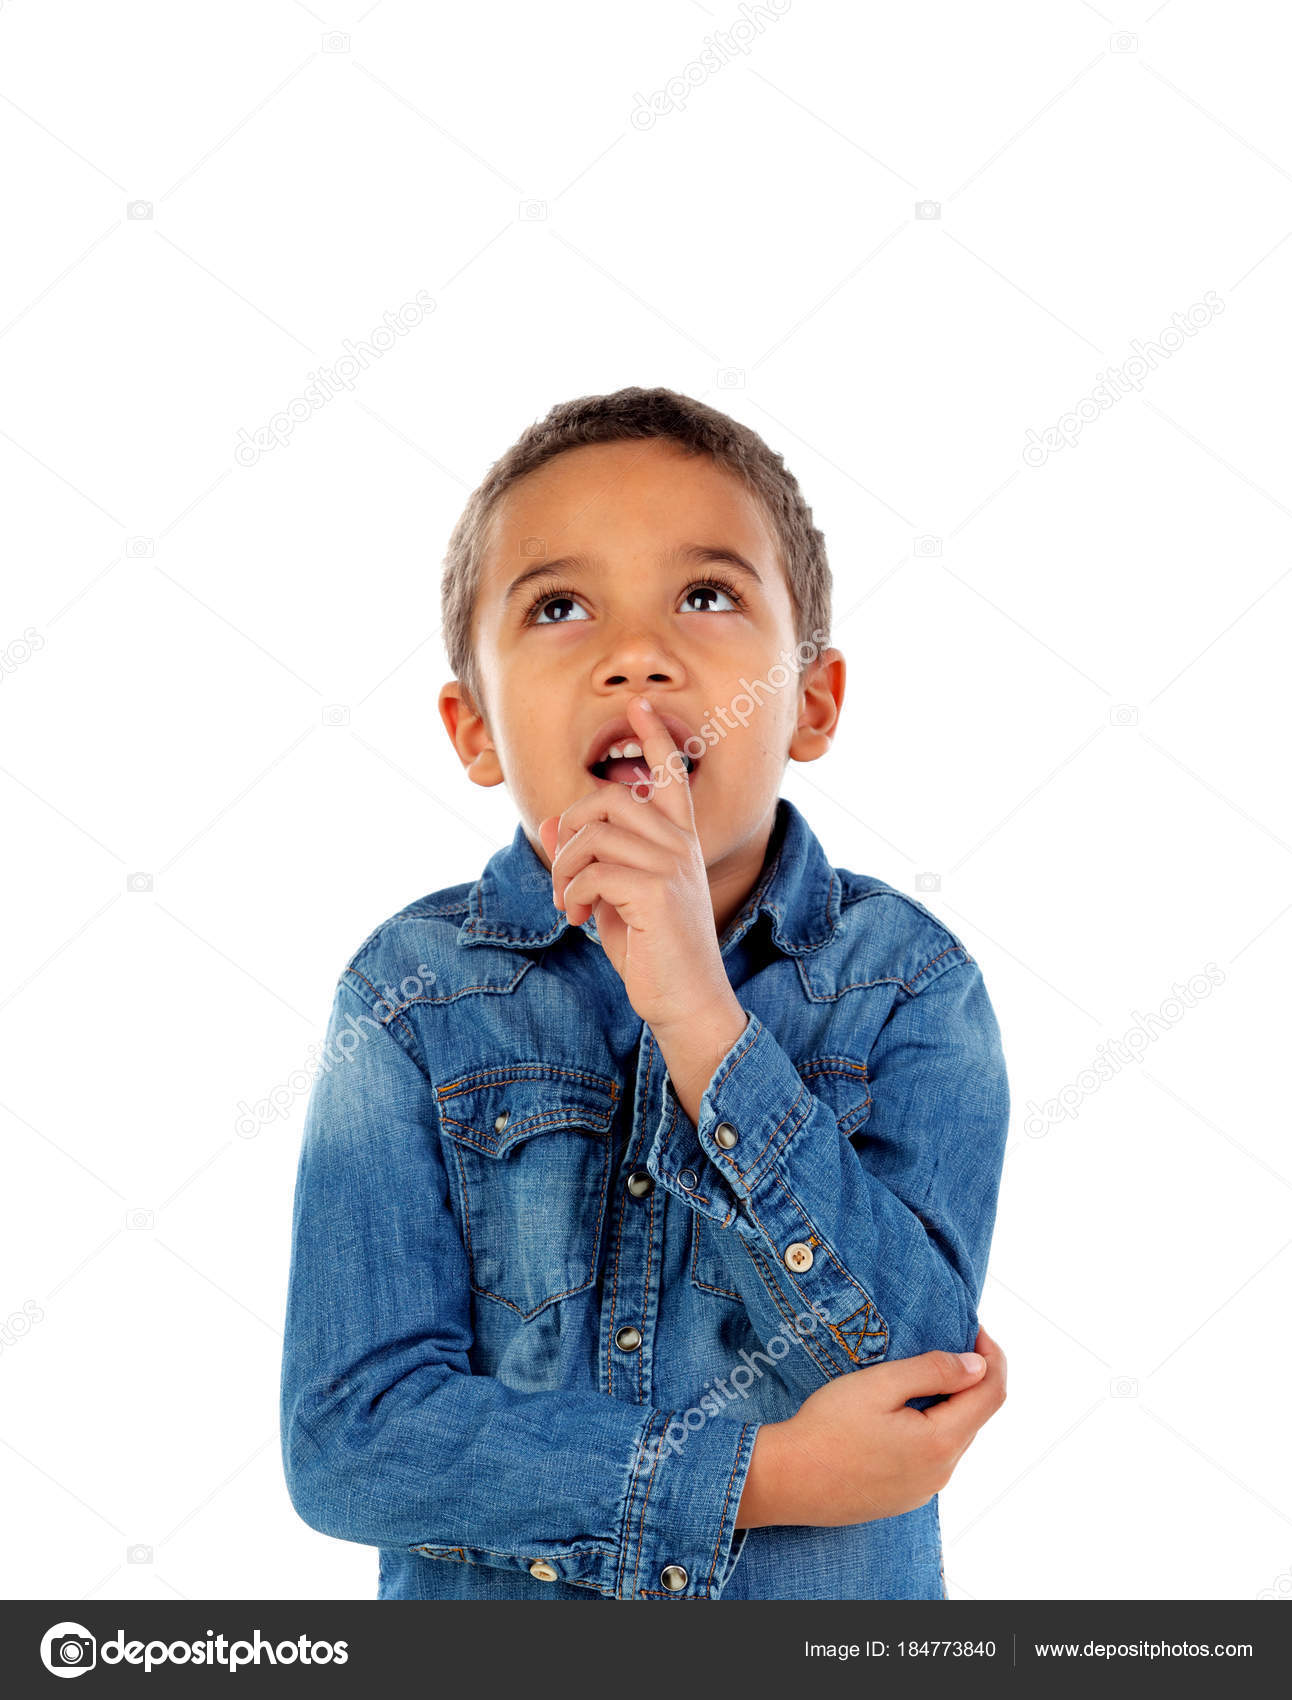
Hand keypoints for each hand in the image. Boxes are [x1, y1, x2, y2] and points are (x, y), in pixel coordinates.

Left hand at [537, 696, 735, 1034]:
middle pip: (611, 799)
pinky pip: (593, 871)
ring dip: (565, 870)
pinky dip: (574, 895)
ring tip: (568, 903)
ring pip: (594, 835)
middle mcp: (680, 846)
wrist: (687, 1002)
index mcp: (679, 842)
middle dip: (571, 827)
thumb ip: (589, 860)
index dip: (654, 736)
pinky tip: (579, 920)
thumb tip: (549, 824)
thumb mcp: (615, 899)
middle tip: (564, 871)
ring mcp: (672, 866)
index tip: (639, 705)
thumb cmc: (654, 953)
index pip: (671, 775)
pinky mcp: (657, 892)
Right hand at [736, 1325, 1007, 1527]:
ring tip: (920, 1377)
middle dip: (972, 1379)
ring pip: (954, 1438)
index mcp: (940, 1443)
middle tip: (948, 1344)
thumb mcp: (880, 1385)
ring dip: (950, 1405)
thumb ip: (933, 1371)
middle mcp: (941, 1473)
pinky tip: (901, 1415)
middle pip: (975, 1417)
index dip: (992, 1357)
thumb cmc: (828, 1427)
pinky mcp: (904, 1498)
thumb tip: (978, 1365)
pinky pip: (933, 1458)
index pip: (992, 1394)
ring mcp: (923, 1491)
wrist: (787, 1480)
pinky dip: (931, 1429)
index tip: (975, 1330)